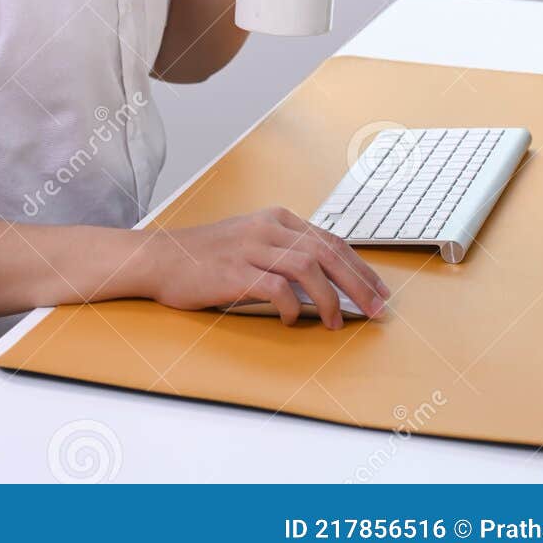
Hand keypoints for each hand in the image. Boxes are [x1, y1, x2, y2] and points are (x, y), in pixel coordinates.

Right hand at [142, 206, 389, 329]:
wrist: (163, 258)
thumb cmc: (209, 257)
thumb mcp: (253, 243)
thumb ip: (286, 254)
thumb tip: (329, 283)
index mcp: (277, 219)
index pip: (331, 241)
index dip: (360, 266)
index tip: (379, 290)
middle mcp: (268, 228)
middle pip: (327, 252)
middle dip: (358, 283)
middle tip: (377, 309)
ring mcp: (251, 247)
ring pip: (307, 266)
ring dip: (329, 298)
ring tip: (336, 322)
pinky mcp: (235, 270)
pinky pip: (276, 287)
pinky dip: (291, 306)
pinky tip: (292, 320)